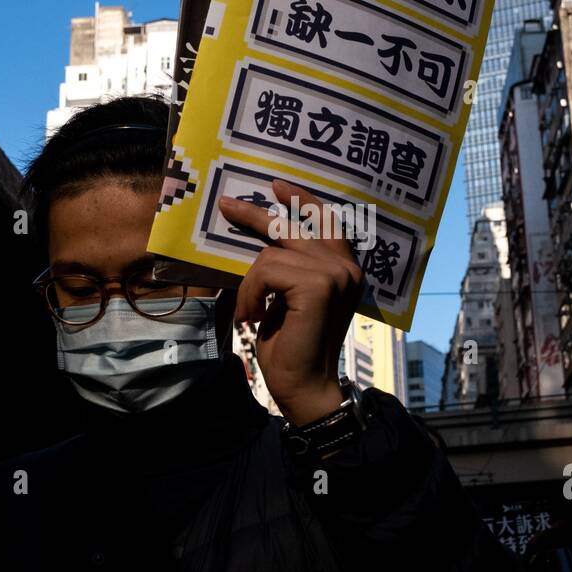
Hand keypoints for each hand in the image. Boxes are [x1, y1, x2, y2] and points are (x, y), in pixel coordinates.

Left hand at [217, 178, 362, 425]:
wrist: (304, 385)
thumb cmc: (293, 346)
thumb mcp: (290, 298)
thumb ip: (290, 268)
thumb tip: (263, 232)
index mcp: (345, 269)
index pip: (327, 221)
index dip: (302, 200)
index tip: (277, 185)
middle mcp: (346, 267)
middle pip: (293, 226)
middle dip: (255, 216)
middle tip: (225, 205)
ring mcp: (335, 274)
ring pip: (271, 255)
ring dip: (249, 286)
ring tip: (249, 313)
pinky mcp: (318, 285)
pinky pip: (266, 271)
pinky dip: (250, 294)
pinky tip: (253, 318)